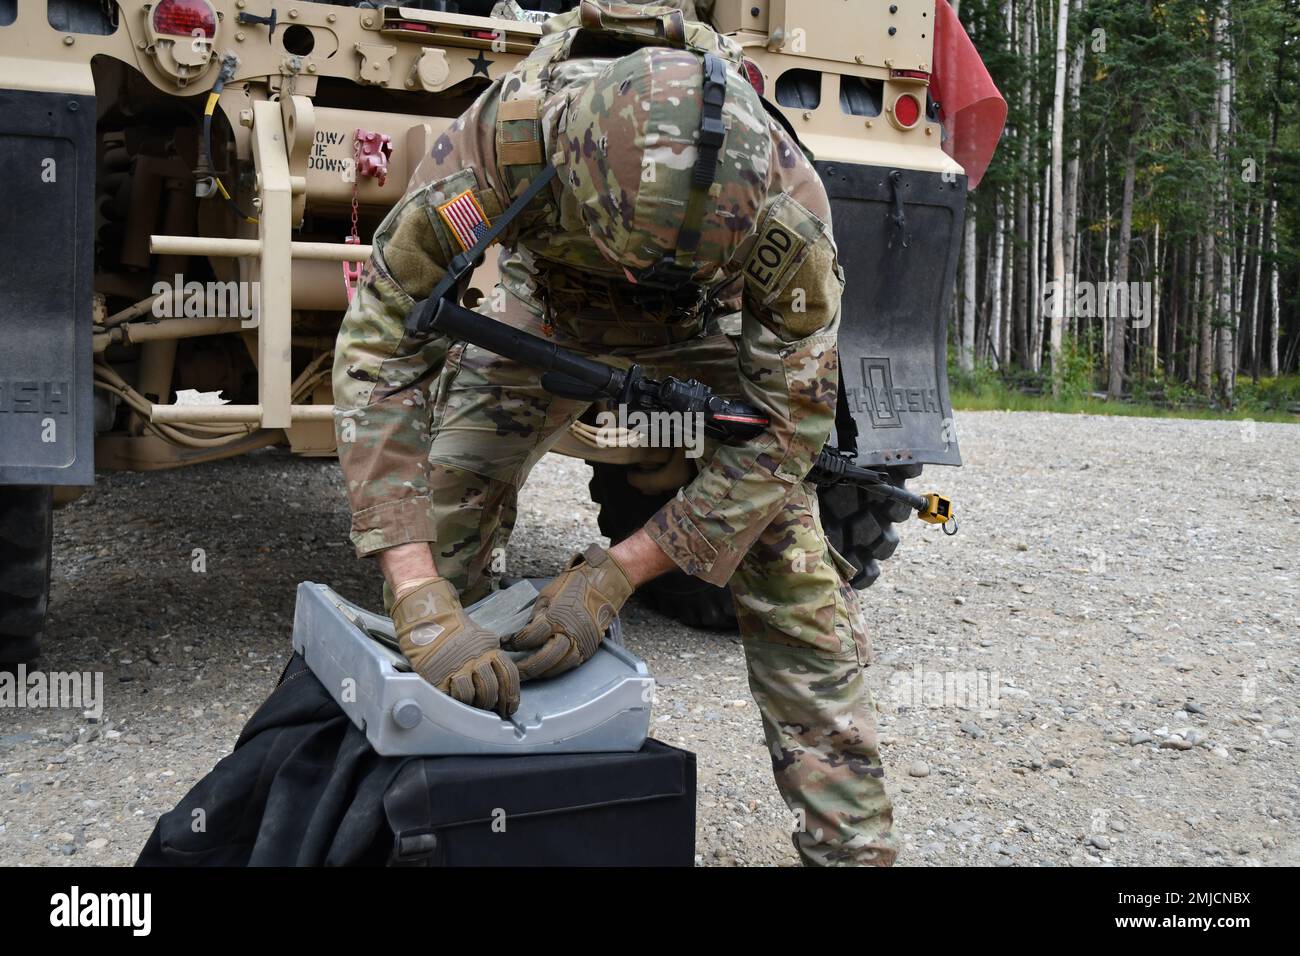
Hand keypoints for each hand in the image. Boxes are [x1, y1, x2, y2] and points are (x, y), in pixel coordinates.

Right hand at [391, 576, 520, 717]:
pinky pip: (452, 697)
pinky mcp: (438, 678)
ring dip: (474, 703)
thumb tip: (504, 681)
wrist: (427, 620)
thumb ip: (493, 657)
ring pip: (473, 696)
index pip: (508, 675)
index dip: (512, 695)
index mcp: (490, 650)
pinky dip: (456, 701)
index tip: (510, 707)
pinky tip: (457, 699)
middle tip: (490, 707)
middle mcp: (476, 660)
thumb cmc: (454, 630)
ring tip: (472, 703)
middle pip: (491, 689)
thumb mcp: (482, 638)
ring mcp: (456, 669)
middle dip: (492, 702)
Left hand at [505, 544, 634, 680]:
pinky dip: (556, 670)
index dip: (514, 642)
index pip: (529, 638)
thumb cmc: (573, 586)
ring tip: (526, 674)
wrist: (603, 584)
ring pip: (558, 667)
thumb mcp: (547, 596)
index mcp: (556, 617)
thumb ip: (535, 617)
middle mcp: (569, 633)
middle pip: (544, 659)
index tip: (504, 643)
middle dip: (525, 667)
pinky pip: (570, 665)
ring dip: (540, 673)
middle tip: (512, 670)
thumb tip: (523, 634)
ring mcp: (581, 642)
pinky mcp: (589, 648)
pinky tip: (545, 671)